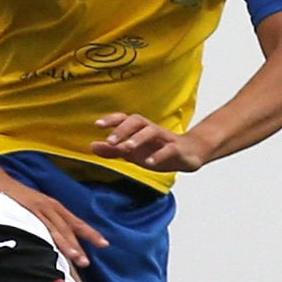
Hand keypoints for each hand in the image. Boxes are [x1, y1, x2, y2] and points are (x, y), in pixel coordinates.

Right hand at [0, 166, 105, 267]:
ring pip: (57, 229)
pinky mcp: (25, 209)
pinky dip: (48, 238)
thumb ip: (41, 220)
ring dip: (68, 245)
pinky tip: (52, 249)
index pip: (74, 222)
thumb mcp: (31, 205)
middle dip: (79, 247)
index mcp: (51, 206)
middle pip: (68, 229)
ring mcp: (37, 208)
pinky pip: (39, 226)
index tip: (104, 244)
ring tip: (79, 260)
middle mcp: (48, 206)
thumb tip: (48, 238)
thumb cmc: (10, 194)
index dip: (89, 233)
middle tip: (88, 264)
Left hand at [92, 114, 209, 172]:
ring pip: (152, 131)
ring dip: (138, 138)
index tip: (97, 125)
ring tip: (126, 148)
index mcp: (139, 129)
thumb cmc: (157, 150)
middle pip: (137, 120)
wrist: (189, 154)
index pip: (124, 118)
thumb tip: (91, 146)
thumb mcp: (132, 152)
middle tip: (110, 140)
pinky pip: (169, 149)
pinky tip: (150, 163)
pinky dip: (159, 155)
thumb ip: (113, 150)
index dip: (111, 119)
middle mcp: (151, 130)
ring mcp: (165, 138)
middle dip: (123, 129)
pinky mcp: (178, 149)